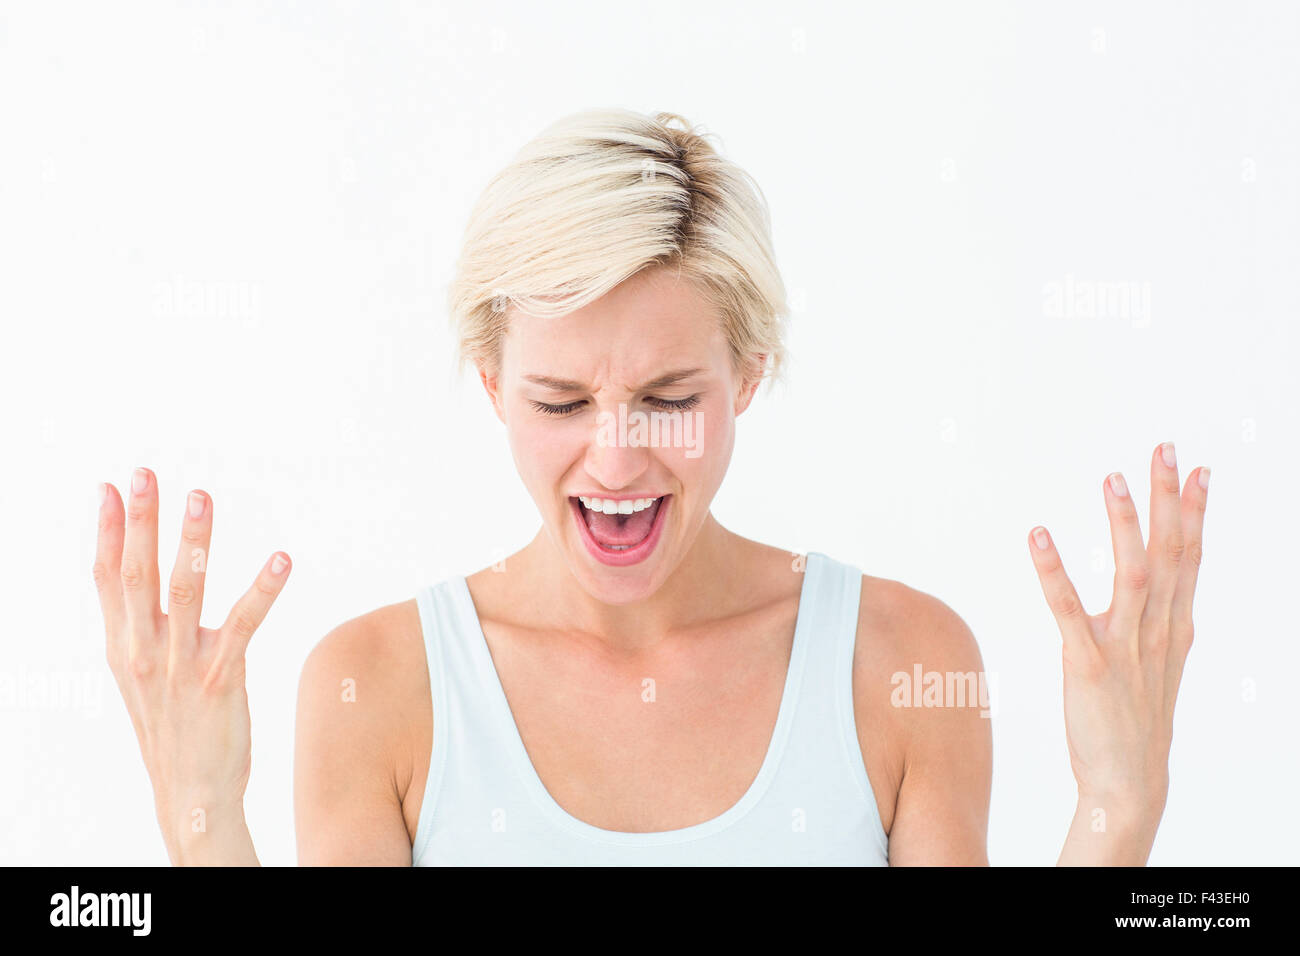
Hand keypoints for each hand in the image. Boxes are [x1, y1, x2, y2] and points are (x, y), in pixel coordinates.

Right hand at [93, 467, 289, 862]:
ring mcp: (181, 666)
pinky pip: (243, 624)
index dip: (110, 532)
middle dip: (140, 521)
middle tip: (144, 474)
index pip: (107, 579)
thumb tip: (145, 579)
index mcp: (123, 647)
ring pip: (185, 590)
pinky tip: (281, 559)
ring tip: (200, 496)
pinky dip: (263, 588)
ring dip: (193, 540)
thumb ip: (142, 627)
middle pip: (137, 575)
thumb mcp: (143, 675)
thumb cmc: (173, 727)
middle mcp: (145, 652)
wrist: (190, 792)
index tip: (110, 488)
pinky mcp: (221, 678)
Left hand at [1029, 442, 1208, 837]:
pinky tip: (1038, 535)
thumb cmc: (1138, 721)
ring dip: (1123, 524)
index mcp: (1174, 628)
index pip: (1188, 559)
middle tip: (1164, 449)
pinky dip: (1053, 571)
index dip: (1193, 513)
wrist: (1129, 785)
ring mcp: (1126, 648)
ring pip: (1132, 575)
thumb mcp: (1162, 663)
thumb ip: (1166, 620)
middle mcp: (1157, 632)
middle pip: (1168, 555)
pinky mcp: (1090, 666)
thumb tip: (1173, 586)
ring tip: (1113, 477)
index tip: (1197, 469)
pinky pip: (1068, 611)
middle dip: (1167, 500)